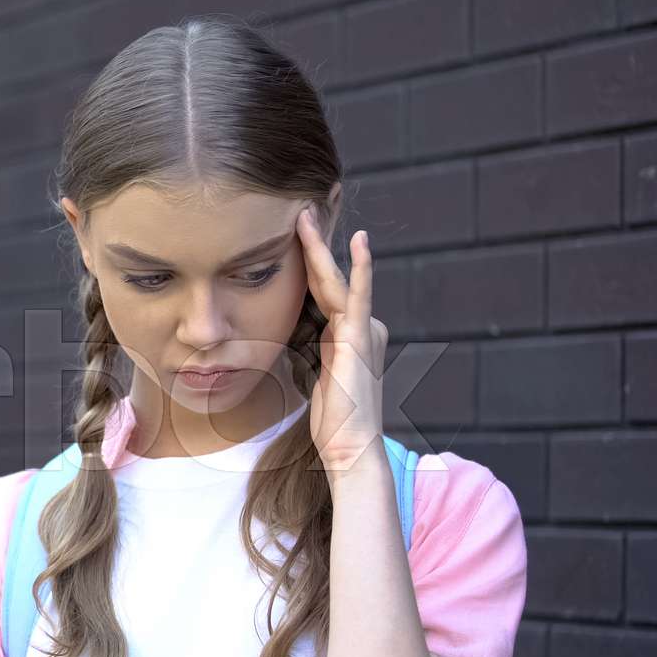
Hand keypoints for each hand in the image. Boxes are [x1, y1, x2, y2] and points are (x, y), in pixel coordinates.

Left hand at [297, 210, 387, 473]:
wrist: (348, 445)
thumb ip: (310, 350)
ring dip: (319, 248)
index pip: (322, 291)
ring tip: (305, 215)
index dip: (308, 264)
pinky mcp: (361, 337)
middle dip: (313, 245)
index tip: (293, 234)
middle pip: (329, 279)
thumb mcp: (313, 376)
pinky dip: (359, 267)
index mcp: (347, 334)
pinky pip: (357, 295)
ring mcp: (363, 329)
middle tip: (301, 210)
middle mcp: (360, 326)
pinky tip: (359, 242)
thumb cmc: (331, 418)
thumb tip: (295, 335)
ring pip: (336, 280)